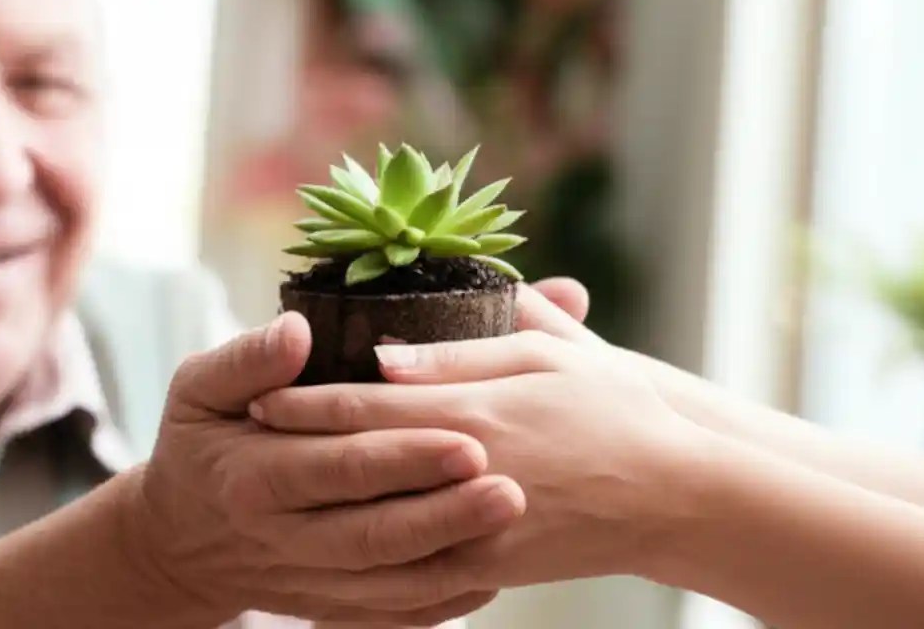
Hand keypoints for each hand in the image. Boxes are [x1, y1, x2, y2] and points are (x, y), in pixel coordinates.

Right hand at [131, 312, 526, 625]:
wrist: (179, 538)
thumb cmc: (200, 444)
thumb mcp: (198, 388)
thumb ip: (246, 358)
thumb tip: (297, 329)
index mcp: (254, 476)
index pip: (338, 468)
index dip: (403, 457)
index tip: (467, 439)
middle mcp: (283, 537)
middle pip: (373, 535)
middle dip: (445, 515)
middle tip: (512, 489)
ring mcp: (308, 579)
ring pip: (389, 583)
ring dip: (454, 560)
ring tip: (511, 524)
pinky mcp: (328, 606)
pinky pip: (389, 615)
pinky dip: (441, 602)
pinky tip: (492, 577)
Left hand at [249, 318, 705, 589]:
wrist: (679, 494)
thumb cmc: (615, 409)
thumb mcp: (545, 357)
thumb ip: (461, 352)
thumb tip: (384, 351)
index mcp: (469, 410)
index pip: (362, 406)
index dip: (303, 402)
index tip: (258, 397)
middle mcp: (459, 472)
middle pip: (354, 465)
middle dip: (295, 455)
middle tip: (245, 444)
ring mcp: (471, 528)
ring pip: (372, 524)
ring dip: (320, 509)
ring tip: (276, 494)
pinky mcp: (489, 568)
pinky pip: (412, 571)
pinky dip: (368, 560)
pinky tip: (336, 548)